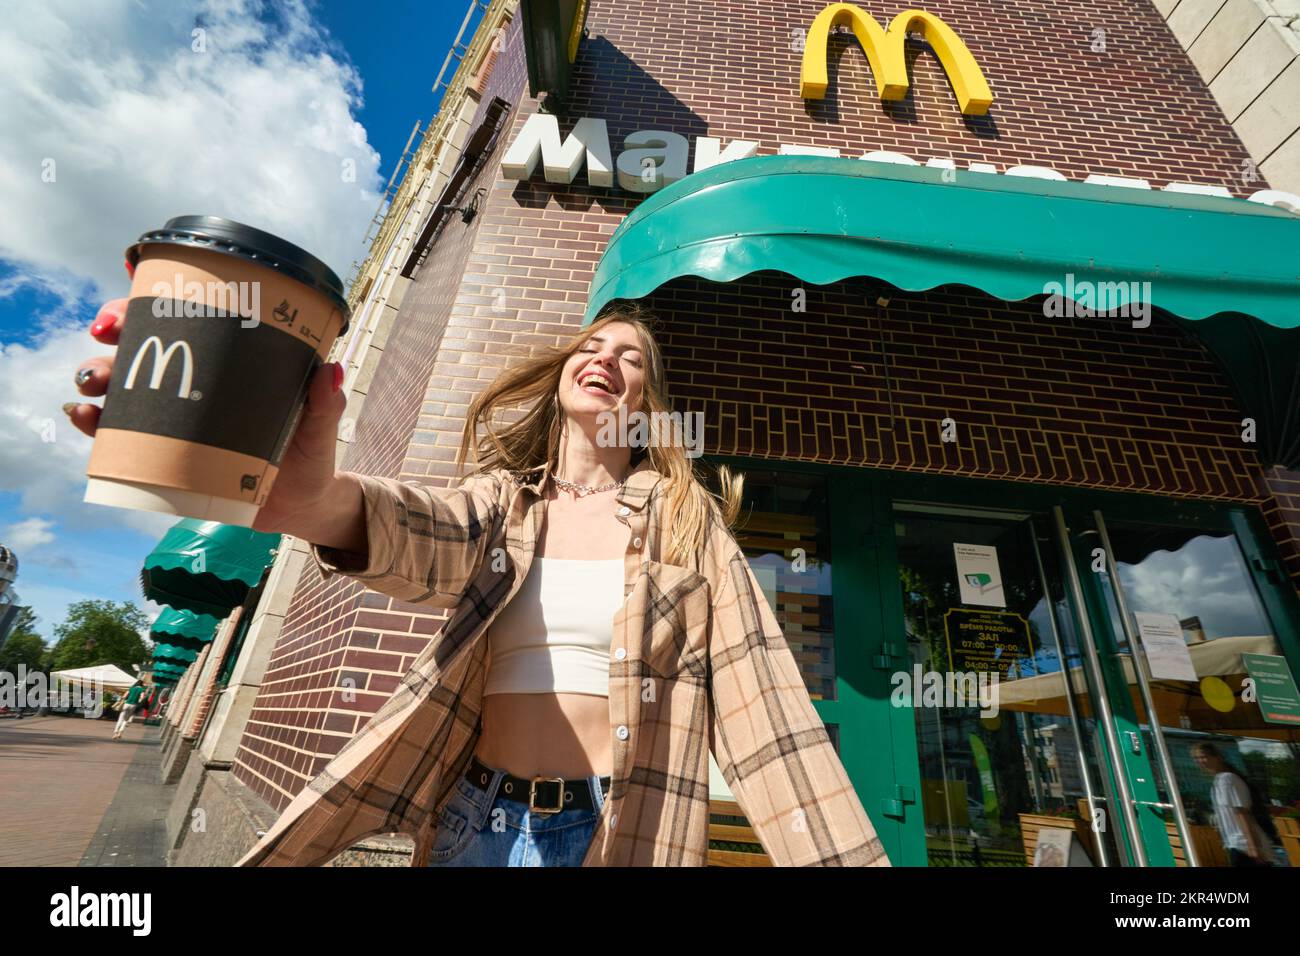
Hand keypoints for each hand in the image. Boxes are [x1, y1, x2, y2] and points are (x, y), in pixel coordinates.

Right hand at [67, 298, 352, 539]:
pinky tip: (84, 417)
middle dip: (113, 338)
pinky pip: (117, 439)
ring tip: (93, 385)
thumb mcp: (319, 427)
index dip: (147, 307)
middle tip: (106, 341)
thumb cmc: (311, 458)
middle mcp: (195, 387)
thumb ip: (323, 403)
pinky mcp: (164, 459)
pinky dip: (94, 425)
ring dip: (96, 378)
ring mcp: (175, 423)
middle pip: (141, 348)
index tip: (127, 310)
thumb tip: (329, 371)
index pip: (183, 322)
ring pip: (120, 388)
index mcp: (228, 367)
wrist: (302, 509)